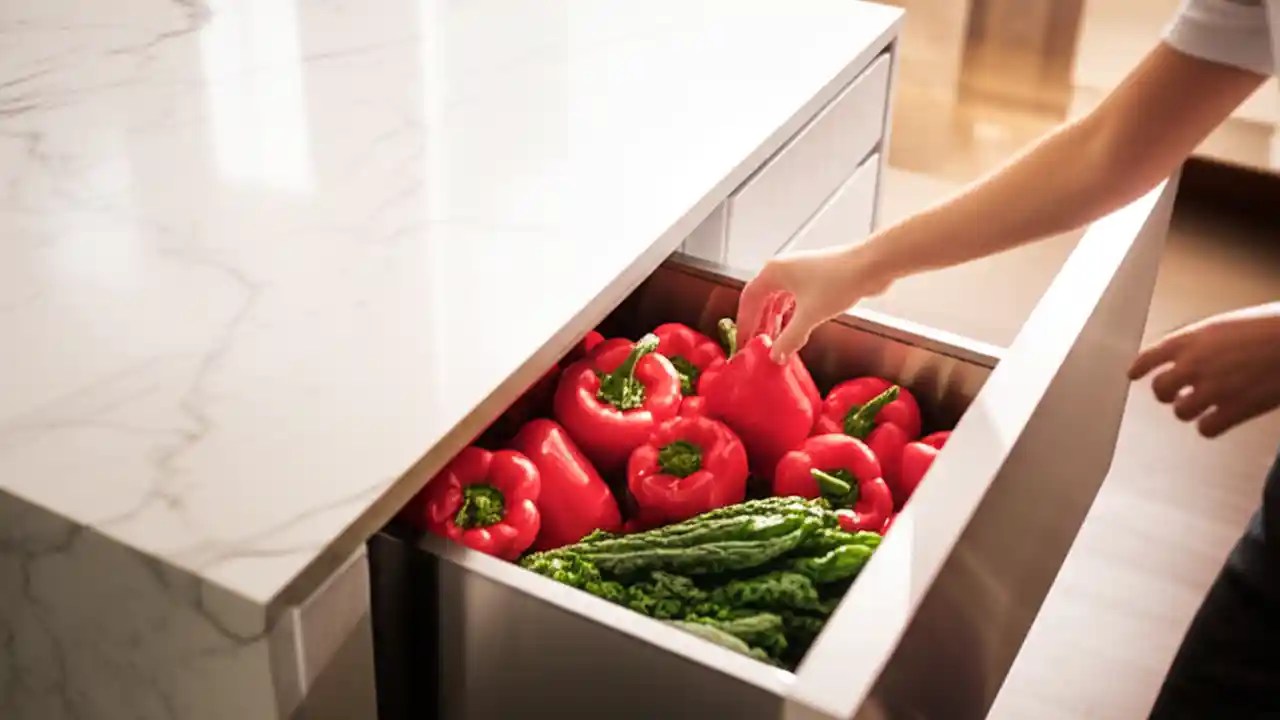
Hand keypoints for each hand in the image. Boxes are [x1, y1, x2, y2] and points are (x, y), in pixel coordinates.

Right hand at [736, 245, 891, 361]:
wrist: (871, 266)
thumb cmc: (837, 283)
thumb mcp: (809, 316)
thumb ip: (789, 338)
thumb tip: (775, 357)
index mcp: (773, 272)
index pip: (749, 299)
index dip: (744, 322)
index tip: (742, 342)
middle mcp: (782, 269)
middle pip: (762, 299)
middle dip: (759, 323)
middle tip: (756, 347)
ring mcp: (799, 273)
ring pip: (778, 300)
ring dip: (774, 321)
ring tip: (772, 343)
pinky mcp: (814, 278)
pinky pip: (793, 300)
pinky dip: (790, 317)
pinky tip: (792, 332)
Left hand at [1129, 303, 1279, 437]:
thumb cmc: (1272, 326)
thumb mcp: (1228, 324)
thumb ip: (1204, 342)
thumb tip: (1194, 356)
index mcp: (1192, 338)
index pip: (1151, 356)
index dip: (1140, 367)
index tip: (1133, 374)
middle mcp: (1195, 363)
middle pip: (1159, 389)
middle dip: (1167, 393)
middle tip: (1177, 394)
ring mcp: (1212, 388)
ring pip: (1180, 411)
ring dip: (1189, 409)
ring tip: (1204, 404)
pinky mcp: (1233, 409)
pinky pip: (1205, 428)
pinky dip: (1210, 425)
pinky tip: (1219, 419)